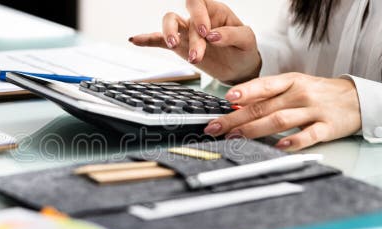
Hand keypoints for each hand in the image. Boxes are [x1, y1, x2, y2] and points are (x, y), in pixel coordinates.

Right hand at [128, 0, 260, 83]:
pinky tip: (135, 40)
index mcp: (215, 10)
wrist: (238, 68)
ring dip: (168, 34)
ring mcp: (186, 31)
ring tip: (175, 46)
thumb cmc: (243, 49)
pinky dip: (147, 39)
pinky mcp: (179, 46)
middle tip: (198, 55)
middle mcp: (198, 18)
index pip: (199, 3)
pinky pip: (159, 40)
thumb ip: (232, 35)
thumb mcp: (246, 41)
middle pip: (183, 14)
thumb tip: (212, 35)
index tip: (207, 34)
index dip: (198, 15)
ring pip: (169, 22)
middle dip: (190, 36)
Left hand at [203, 73, 361, 150]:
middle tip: (216, 127)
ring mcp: (314, 111)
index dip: (245, 91)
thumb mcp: (295, 85)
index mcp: (291, 81)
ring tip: (236, 137)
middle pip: (264, 107)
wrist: (358, 99)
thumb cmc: (320, 93)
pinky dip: (292, 141)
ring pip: (280, 120)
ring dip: (255, 129)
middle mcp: (300, 94)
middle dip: (236, 118)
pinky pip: (308, 135)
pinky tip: (278, 146)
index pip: (264, 85)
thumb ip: (269, 94)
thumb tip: (238, 103)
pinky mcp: (327, 128)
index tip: (226, 98)